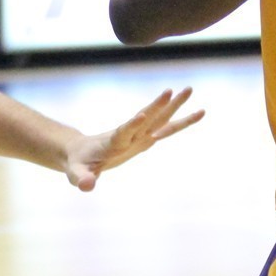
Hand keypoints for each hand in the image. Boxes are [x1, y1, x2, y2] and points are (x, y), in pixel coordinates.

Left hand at [63, 88, 202, 191]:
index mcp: (113, 142)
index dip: (132, 125)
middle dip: (158, 106)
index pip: (124, 132)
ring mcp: (138, 135)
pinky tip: (198, 112)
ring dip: (174, 105)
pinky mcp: (145, 138)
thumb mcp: (76, 173)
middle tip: (172, 91)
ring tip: (189, 89)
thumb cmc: (78, 163)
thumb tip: (87, 186)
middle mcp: (128, 135)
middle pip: (146, 118)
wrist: (81, 152)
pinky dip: (181, 121)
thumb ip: (82, 178)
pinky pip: (165, 127)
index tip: (142, 114)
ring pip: (159, 118)